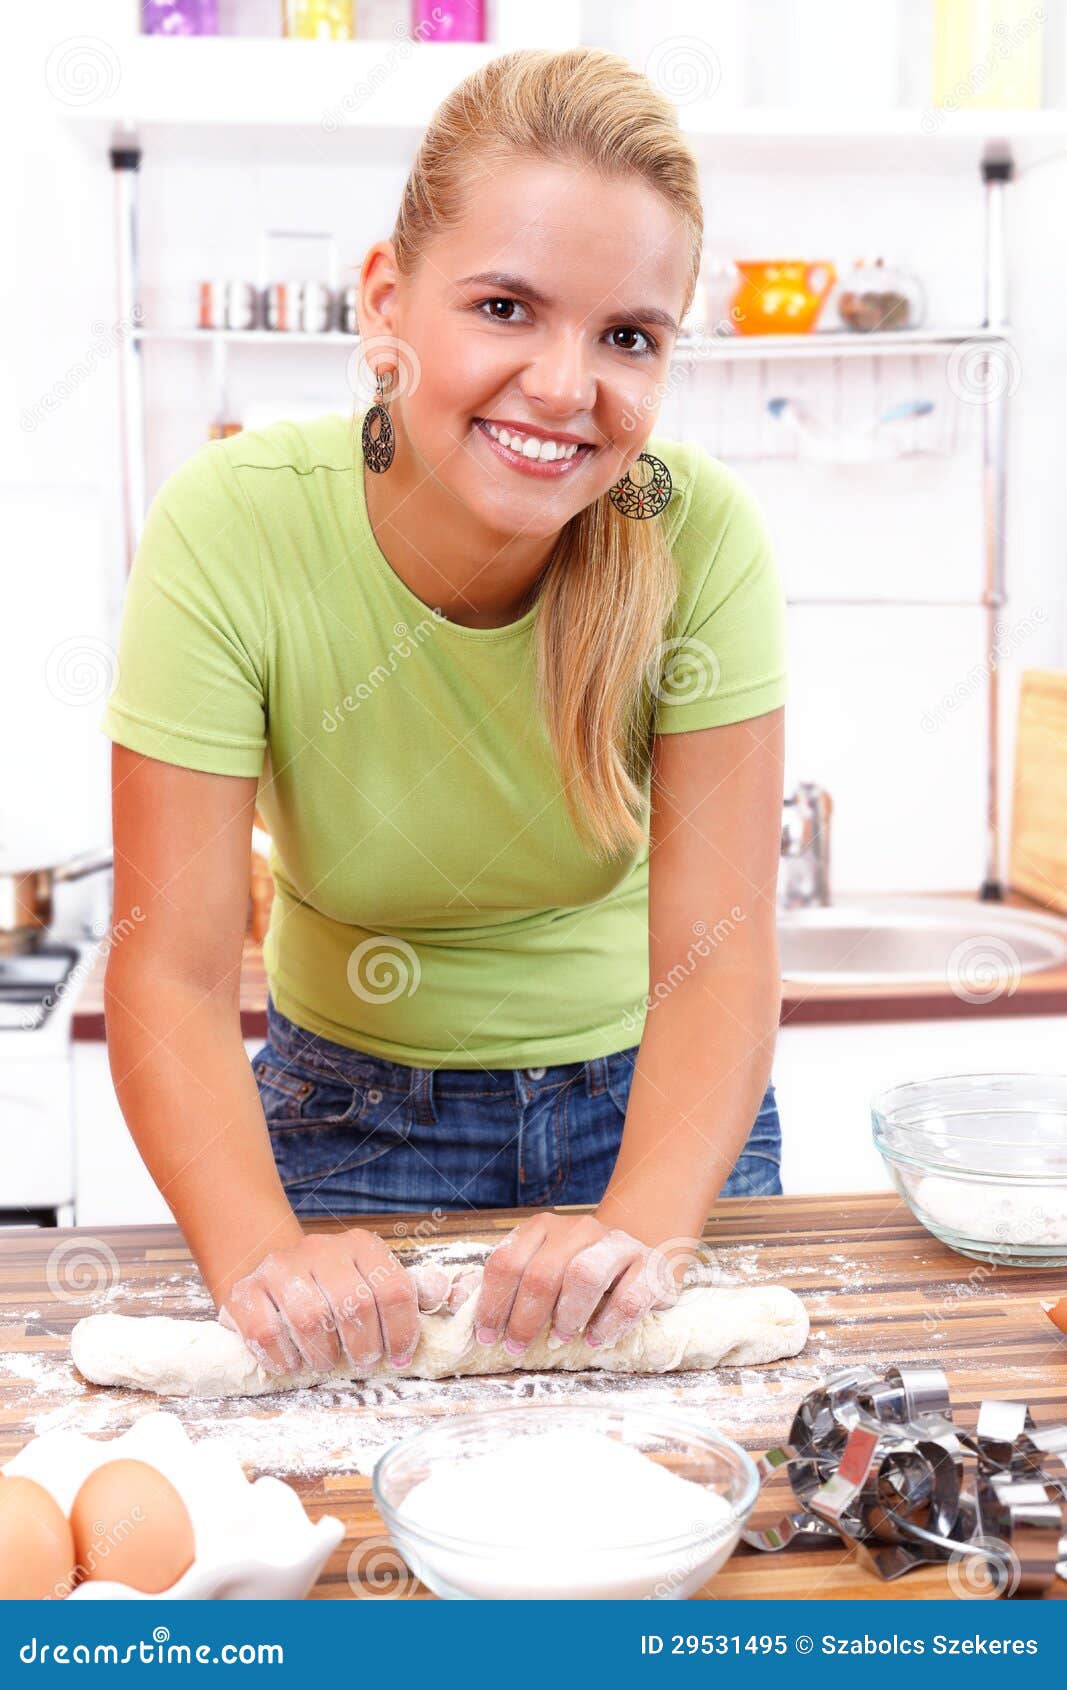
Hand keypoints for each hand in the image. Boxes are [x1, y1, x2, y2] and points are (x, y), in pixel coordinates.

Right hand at [217, 1230, 447, 1375]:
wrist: (267, 1268)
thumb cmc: (331, 1286)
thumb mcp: (371, 1280)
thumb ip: (408, 1290)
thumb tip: (447, 1295)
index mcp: (361, 1245)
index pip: (394, 1288)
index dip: (402, 1331)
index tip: (399, 1358)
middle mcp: (322, 1249)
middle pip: (354, 1305)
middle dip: (363, 1346)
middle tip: (361, 1362)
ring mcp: (281, 1267)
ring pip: (310, 1319)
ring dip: (323, 1355)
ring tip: (326, 1363)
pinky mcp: (245, 1290)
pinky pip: (265, 1332)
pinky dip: (282, 1358)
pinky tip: (292, 1364)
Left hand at [470, 1213, 678, 1354]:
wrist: (643, 1255)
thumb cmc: (578, 1274)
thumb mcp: (538, 1270)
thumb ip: (500, 1284)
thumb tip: (452, 1301)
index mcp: (543, 1229)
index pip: (506, 1261)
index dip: (492, 1303)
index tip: (486, 1337)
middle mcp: (579, 1230)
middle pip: (541, 1273)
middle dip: (523, 1318)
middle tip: (517, 1348)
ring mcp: (617, 1245)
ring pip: (583, 1275)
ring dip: (566, 1315)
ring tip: (559, 1338)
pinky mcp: (651, 1267)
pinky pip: (629, 1296)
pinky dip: (609, 1323)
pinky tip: (596, 1338)